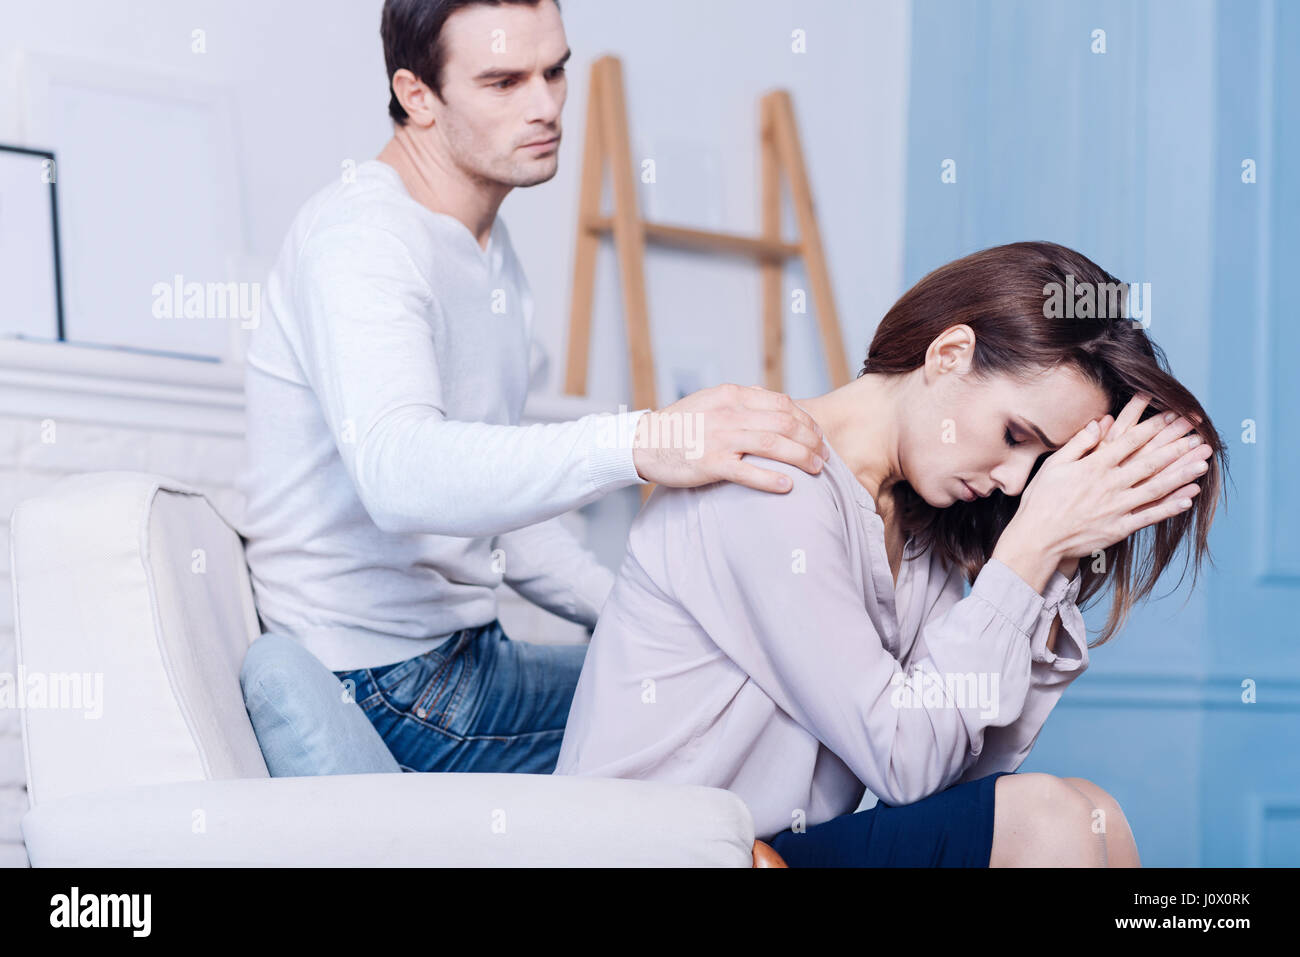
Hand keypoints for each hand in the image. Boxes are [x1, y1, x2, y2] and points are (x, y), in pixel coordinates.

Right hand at [632, 383, 830, 492]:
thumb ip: (741, 400)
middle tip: (825, 454)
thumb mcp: (711, 400)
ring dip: (802, 457)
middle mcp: (728, 413)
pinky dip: (771, 478)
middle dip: (811, 439)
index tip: (818, 434)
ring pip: (774, 445)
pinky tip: (788, 485)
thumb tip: (775, 401)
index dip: (806, 419)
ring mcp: (720, 438)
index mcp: (731, 395)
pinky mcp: (710, 464)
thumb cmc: (681, 424)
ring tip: (817, 469)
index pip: (781, 403)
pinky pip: (748, 472)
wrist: (644, 442)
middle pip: (784, 423)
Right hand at [1012, 392, 1210, 565]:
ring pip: (1156, 488)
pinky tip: (1188, 498)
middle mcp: (1108, 485)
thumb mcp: (1053, 465)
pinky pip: (1149, 516)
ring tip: (1203, 462)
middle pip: (1149, 462)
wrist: (1036, 539)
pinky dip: (1170, 508)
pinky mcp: (1118, 529)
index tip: (1172, 415)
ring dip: (1181, 475)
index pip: (1129, 442)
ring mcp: (1116, 508)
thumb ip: (1079, 443)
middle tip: (1198, 433)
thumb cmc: (1041, 500)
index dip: (1153, 427)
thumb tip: (1102, 422)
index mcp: (1093, 467)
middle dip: (1176, 446)